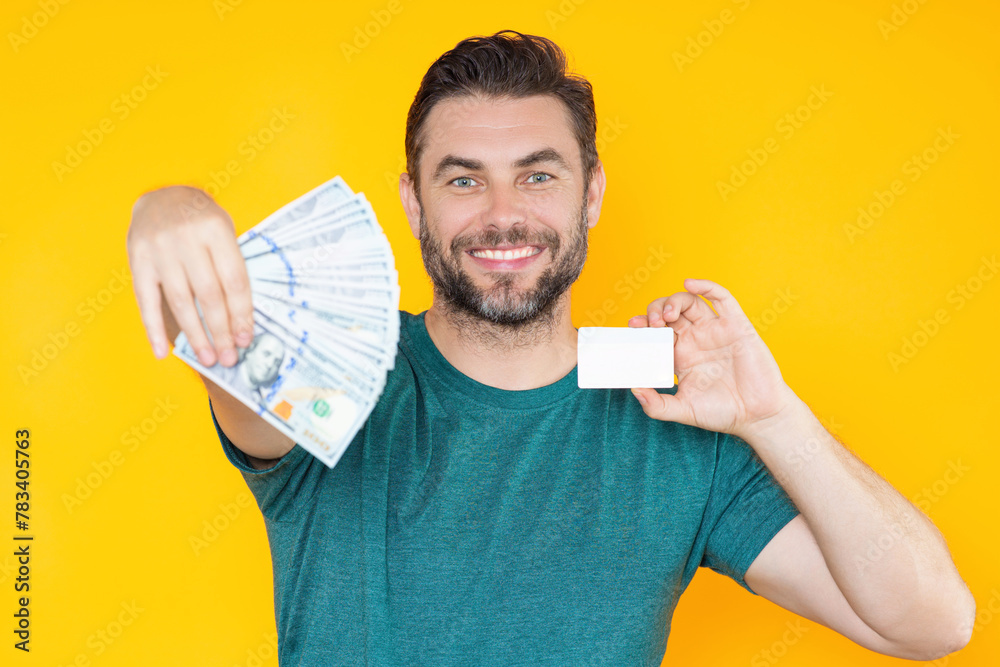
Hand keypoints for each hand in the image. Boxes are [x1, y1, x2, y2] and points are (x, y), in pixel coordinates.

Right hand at [126, 186, 252, 366]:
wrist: (161, 194)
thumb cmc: (201, 220)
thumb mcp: (224, 230)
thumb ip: (230, 267)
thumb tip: (240, 320)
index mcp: (215, 229)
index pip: (234, 281)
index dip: (241, 314)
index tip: (246, 339)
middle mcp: (186, 239)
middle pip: (209, 295)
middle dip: (221, 331)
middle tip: (229, 358)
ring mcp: (159, 250)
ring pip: (180, 302)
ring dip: (195, 335)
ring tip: (208, 358)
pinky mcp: (138, 261)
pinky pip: (146, 301)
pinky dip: (153, 329)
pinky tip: (162, 351)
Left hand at [627, 278, 798, 438]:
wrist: (758, 416)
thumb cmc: (722, 413)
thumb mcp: (683, 410)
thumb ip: (656, 405)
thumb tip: (634, 389)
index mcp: (680, 356)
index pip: (656, 332)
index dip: (643, 326)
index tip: (633, 328)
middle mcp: (696, 339)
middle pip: (668, 313)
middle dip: (654, 311)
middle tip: (650, 324)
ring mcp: (715, 331)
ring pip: (690, 302)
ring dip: (673, 301)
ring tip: (665, 315)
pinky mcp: (736, 326)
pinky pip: (721, 298)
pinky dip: (706, 286)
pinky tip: (690, 283)